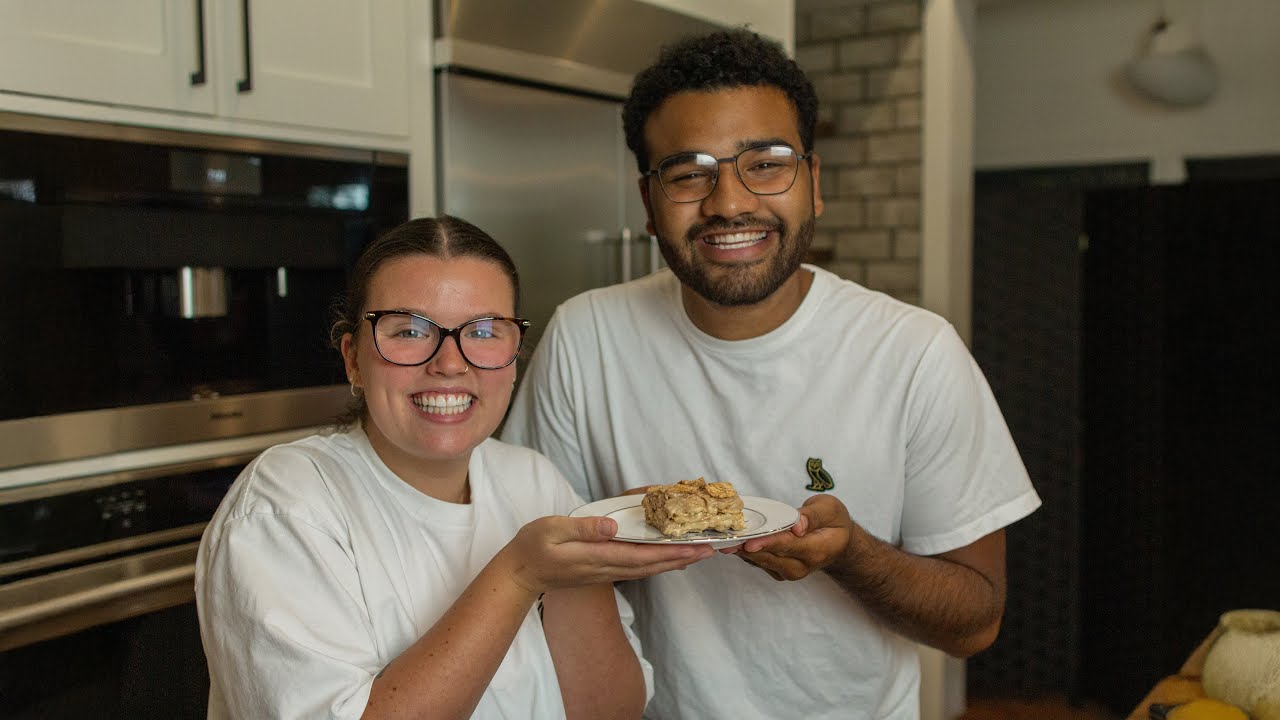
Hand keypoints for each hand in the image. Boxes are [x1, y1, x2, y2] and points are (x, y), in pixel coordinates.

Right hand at [501, 516, 713, 594]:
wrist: (520, 574)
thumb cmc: (533, 547)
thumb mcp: (552, 529)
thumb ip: (583, 528)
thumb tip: (612, 526)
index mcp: (596, 557)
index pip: (641, 556)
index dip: (670, 552)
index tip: (694, 548)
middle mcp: (606, 568)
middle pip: (652, 566)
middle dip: (682, 558)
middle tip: (711, 550)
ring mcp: (605, 573)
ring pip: (647, 570)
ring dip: (674, 562)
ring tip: (698, 554)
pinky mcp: (603, 572)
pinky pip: (637, 570)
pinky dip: (658, 565)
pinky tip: (669, 560)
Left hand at [722, 495, 854, 580]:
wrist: (838, 544)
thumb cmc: (834, 523)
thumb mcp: (830, 510)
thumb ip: (813, 516)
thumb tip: (797, 525)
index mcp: (817, 550)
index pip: (788, 546)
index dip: (767, 543)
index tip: (749, 542)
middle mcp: (801, 566)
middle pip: (769, 556)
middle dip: (747, 546)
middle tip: (725, 537)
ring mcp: (788, 571)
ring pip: (760, 560)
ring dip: (741, 550)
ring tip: (722, 538)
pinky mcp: (777, 571)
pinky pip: (758, 561)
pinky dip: (745, 550)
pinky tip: (732, 540)